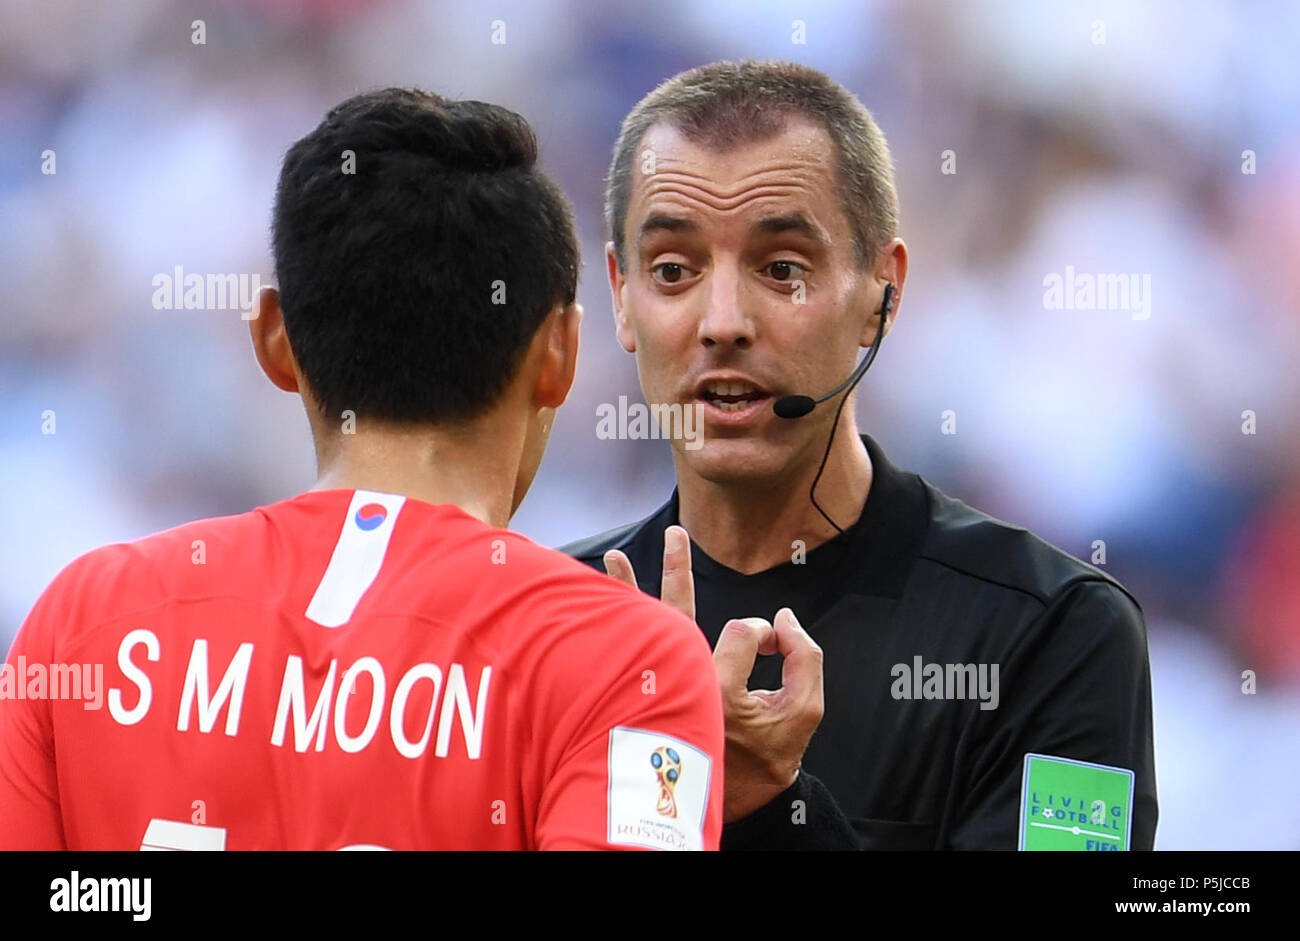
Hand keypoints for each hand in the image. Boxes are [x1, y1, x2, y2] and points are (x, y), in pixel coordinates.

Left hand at [603, 531, 823, 822]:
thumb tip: (783, 618)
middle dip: (676, 571)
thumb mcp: (802, 716)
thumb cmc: (765, 761)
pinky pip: (627, 653)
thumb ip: (805, 662)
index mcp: (718, 691)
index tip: (776, 650)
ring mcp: (660, 689)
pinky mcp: (649, 694)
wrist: (729, 802)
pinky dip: (616, 625)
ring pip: (640, 629)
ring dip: (627, 590)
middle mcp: (680, 685)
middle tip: (676, 534)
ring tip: (611, 557)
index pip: (744, 632)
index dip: (767, 634)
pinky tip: (604, 603)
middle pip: (674, 615)